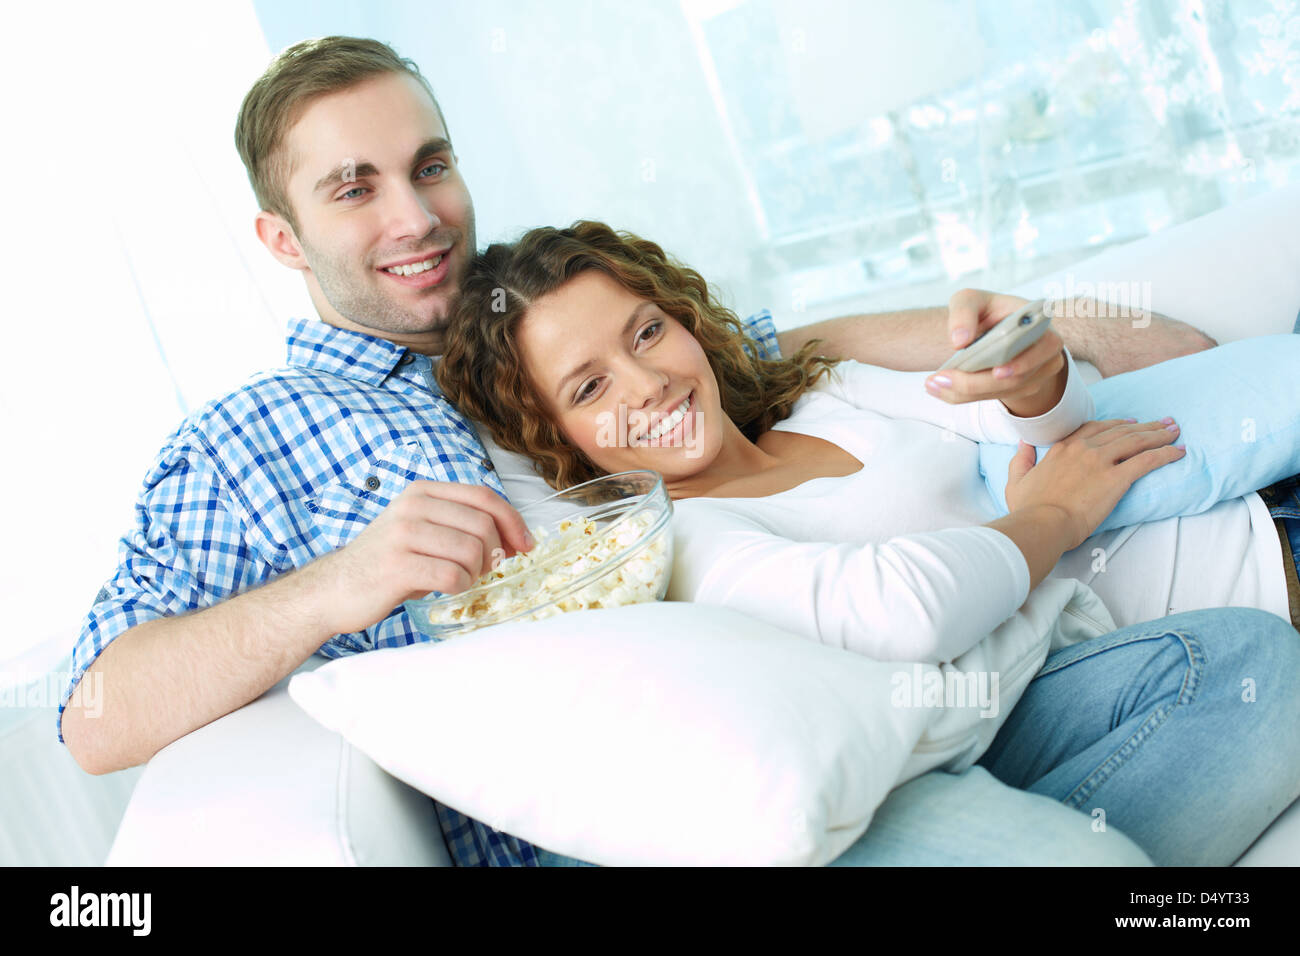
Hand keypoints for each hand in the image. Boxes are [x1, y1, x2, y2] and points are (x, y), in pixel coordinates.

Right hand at [303, 481, 533, 635]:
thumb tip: (514, 540)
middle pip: (483, 524)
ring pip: (472, 550)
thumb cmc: (386, 564)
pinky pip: (452, 575)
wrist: (332, 590)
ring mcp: (403, 534)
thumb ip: (461, 527)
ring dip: (476, 573)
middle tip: (483, 571)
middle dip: (495, 553)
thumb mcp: (422, 531)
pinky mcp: (397, 565)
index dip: (513, 521)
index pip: (484, 497)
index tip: (525, 545)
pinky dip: (460, 586)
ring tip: (458, 580)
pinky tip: (446, 588)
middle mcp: (413, 506)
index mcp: (422, 492)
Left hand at [925, 289, 1066, 415]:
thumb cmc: (984, 311)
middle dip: (977, 382)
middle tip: (941, 379)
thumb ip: (963, 313)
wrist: (987, 329)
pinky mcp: (1017, 389)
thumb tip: (960, 341)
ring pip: (1001, 392)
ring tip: (933, 383)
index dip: (1025, 361)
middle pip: (1017, 378)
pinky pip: (990, 397)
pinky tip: (940, 388)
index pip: (1046, 345)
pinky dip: (963, 395)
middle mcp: (1043, 352)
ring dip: (964, 392)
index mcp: (1039, 324)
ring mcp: (1033, 374)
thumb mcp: (970, 300)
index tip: (997, 371)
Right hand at [1004, 418, 1186, 549]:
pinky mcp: (1116, 478)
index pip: (1094, 428)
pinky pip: (1147, 460)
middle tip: (1163, 424)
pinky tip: (1179, 451)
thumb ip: (1021, 460)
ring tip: (1174, 432)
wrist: (1043, 524)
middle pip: (1121, 431)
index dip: (1115, 424)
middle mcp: (1083, 449)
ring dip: (1158, 435)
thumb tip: (1022, 444)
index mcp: (1062, 448)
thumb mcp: (1016, 482)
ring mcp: (1101, 461)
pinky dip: (1165, 454)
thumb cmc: (1029, 509)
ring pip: (1136, 440)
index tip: (1130, 423)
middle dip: (1145, 426)